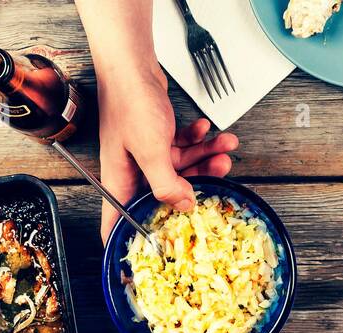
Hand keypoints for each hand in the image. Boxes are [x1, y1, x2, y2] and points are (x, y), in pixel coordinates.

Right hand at [93, 56, 237, 241]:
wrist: (133, 64)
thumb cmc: (131, 103)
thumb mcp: (151, 151)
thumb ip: (167, 184)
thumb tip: (184, 206)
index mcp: (120, 182)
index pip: (117, 224)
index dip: (129, 243)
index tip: (150, 258)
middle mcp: (131, 172)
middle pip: (162, 196)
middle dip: (193, 189)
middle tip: (219, 184)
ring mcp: (144, 154)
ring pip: (180, 169)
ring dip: (205, 161)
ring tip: (225, 151)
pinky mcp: (157, 136)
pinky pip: (182, 148)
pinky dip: (197, 141)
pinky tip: (207, 132)